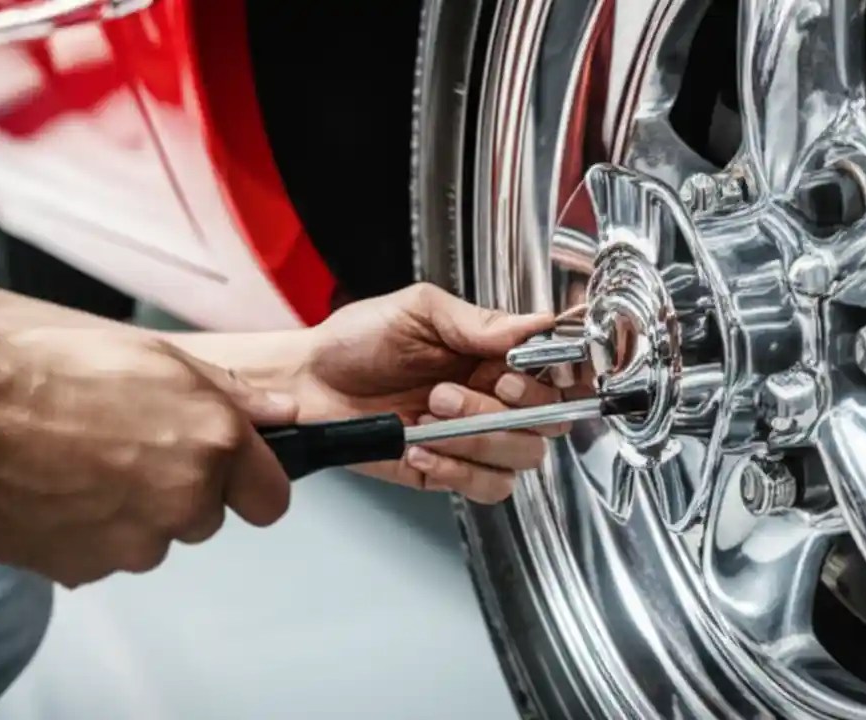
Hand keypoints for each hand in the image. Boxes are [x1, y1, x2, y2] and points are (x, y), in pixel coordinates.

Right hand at [0, 328, 297, 586]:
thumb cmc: (47, 373)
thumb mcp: (155, 356)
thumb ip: (229, 392)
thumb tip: (277, 411)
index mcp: (214, 443)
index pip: (271, 498)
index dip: (252, 483)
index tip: (235, 473)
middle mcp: (185, 499)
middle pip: (208, 516)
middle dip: (184, 491)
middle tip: (135, 450)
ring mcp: (136, 541)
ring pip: (156, 536)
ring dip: (136, 512)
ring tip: (88, 464)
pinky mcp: (87, 567)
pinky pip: (107, 555)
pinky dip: (92, 531)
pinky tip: (63, 489)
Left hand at [289, 284, 562, 502]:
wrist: (306, 383)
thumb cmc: (356, 340)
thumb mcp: (418, 310)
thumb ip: (478, 321)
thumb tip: (535, 325)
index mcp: (495, 354)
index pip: (559, 372)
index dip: (558, 378)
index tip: (520, 373)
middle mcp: (494, 398)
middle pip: (550, 421)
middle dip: (509, 410)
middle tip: (454, 390)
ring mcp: (475, 438)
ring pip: (523, 456)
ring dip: (479, 438)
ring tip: (428, 414)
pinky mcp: (450, 470)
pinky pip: (487, 486)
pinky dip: (459, 470)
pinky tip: (421, 446)